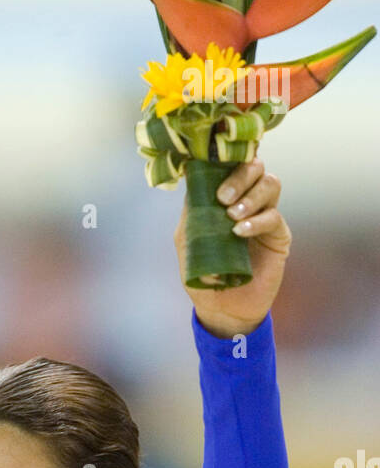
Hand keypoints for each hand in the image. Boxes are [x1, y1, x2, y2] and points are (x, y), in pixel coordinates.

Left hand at [176, 160, 291, 338]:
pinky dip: (257, 220)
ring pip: (270, 183)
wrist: (222, 309)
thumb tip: (193, 182)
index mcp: (224, 198)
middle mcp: (246, 200)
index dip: (225, 158)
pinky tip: (241, 232)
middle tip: (223, 197)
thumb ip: (192, 212)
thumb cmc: (203, 276)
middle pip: (255, 167)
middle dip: (239, 176)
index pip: (230, 165)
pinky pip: (274, 216)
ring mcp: (264, 215)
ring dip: (251, 195)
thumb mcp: (188, 243)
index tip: (211, 165)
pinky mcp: (278, 235)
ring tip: (233, 216)